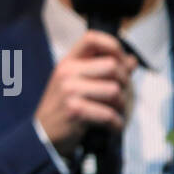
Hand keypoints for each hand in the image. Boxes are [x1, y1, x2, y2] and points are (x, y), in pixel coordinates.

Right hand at [34, 30, 138, 158]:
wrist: (42, 135)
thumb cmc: (63, 108)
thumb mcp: (79, 84)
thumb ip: (104, 71)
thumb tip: (131, 60)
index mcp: (68, 62)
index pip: (91, 38)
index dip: (113, 46)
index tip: (121, 60)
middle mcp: (67, 72)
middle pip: (112, 66)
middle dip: (125, 84)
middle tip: (120, 97)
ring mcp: (69, 91)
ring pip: (114, 90)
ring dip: (121, 106)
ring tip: (114, 113)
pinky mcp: (75, 110)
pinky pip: (109, 114)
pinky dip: (116, 124)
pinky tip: (111, 126)